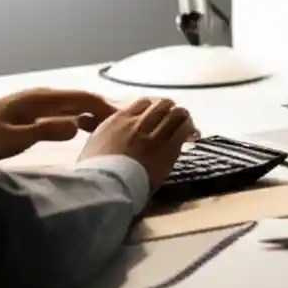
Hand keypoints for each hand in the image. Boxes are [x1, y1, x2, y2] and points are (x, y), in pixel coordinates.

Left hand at [0, 88, 117, 159]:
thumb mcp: (14, 137)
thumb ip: (45, 131)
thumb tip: (76, 127)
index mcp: (41, 99)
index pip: (82, 97)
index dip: (105, 106)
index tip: (125, 117)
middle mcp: (43, 97)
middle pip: (82, 99)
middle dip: (105, 108)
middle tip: (129, 122)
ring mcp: (38, 103)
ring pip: (74, 105)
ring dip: (94, 113)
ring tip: (114, 127)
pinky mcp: (33, 113)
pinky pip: (64, 111)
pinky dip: (80, 118)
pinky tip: (87, 128)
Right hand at [78, 97, 197, 192]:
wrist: (106, 184)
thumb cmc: (94, 172)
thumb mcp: (93, 146)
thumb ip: (105, 136)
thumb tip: (106, 138)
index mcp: (118, 119)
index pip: (143, 103)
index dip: (153, 108)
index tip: (157, 116)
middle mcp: (138, 122)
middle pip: (162, 105)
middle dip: (171, 110)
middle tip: (175, 120)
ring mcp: (153, 135)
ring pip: (176, 114)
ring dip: (183, 118)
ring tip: (187, 126)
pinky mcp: (167, 149)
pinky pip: (184, 131)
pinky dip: (190, 131)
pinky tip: (194, 136)